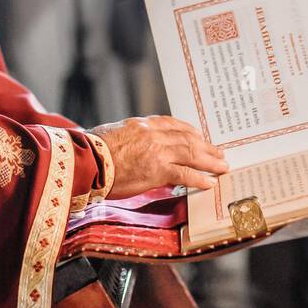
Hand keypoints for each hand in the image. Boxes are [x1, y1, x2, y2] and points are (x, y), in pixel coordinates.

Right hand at [90, 115, 229, 199]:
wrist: (86, 161)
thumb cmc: (92, 151)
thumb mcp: (113, 134)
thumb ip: (131, 138)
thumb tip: (137, 149)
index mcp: (142, 124)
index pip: (172, 124)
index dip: (189, 131)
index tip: (199, 136)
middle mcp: (153, 133)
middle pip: (187, 138)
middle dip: (206, 146)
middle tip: (219, 153)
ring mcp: (157, 151)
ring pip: (191, 154)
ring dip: (210, 161)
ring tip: (222, 167)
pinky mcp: (158, 169)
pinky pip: (185, 174)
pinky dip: (199, 178)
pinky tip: (209, 183)